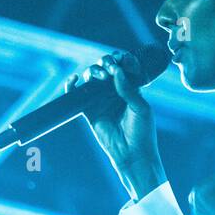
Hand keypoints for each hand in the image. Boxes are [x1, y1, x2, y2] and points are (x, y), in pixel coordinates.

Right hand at [66, 50, 164, 198]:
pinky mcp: (89, 110)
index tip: (123, 62)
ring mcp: (101, 99)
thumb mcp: (140, 108)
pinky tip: (74, 80)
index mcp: (131, 87)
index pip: (123, 66)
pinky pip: (77, 95)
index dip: (121, 60)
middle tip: (110, 69)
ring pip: (91, 78)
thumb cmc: (142, 132)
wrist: (132, 154)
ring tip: (99, 77)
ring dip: (92, 71)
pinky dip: (72, 85)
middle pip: (105, 68)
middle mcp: (115, 91)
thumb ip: (129, 90)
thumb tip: (117, 71)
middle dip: (106, 63)